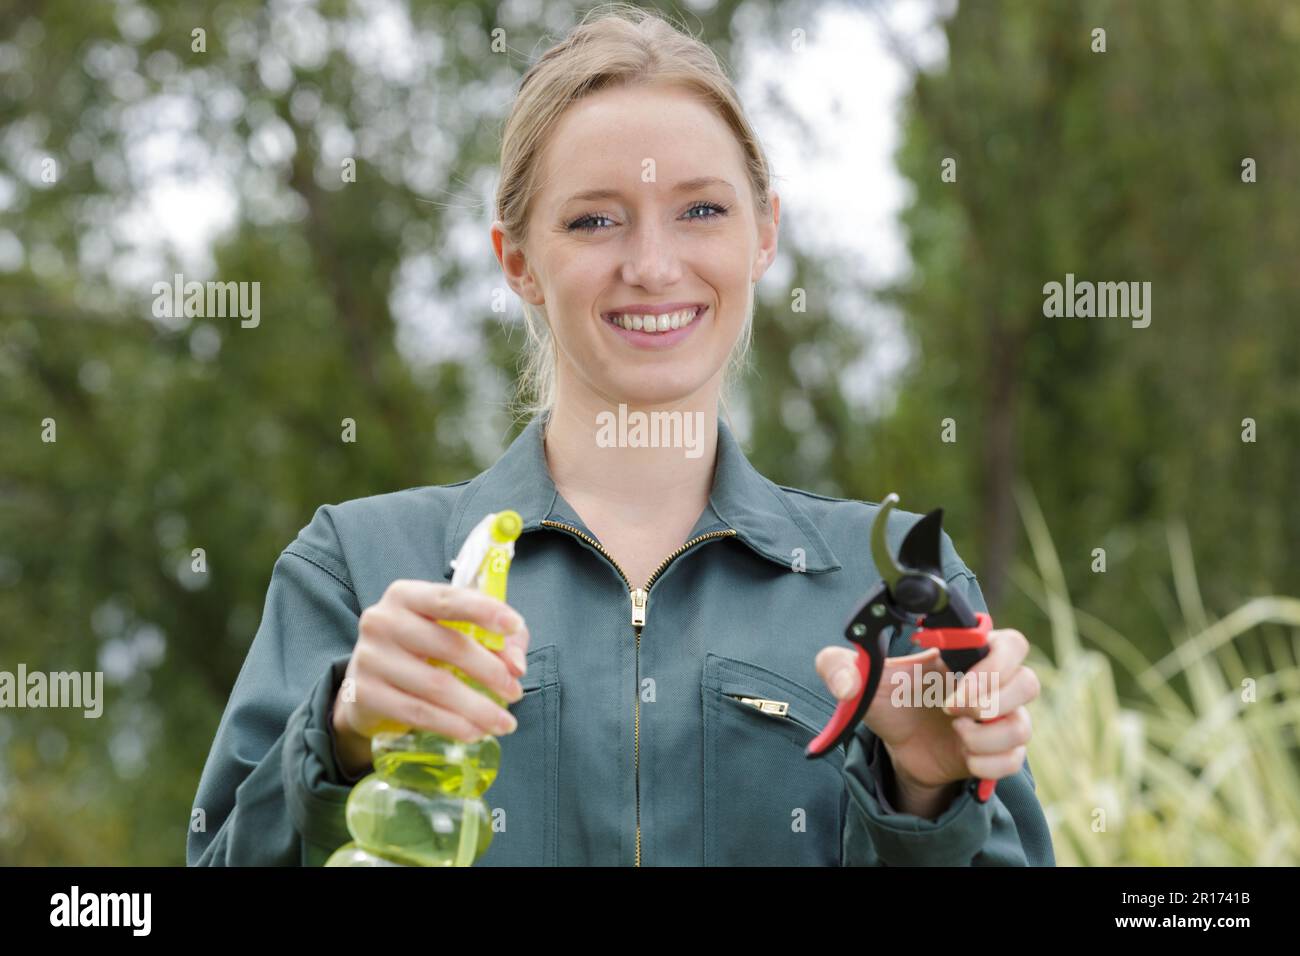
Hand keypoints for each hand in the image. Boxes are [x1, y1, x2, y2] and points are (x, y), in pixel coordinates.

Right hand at [332, 580, 530, 776]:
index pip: (449, 598)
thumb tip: (517, 667)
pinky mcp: (364, 694)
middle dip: (491, 672)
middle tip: (516, 692)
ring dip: (478, 708)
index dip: (485, 610)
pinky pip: (418, 713)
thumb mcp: (452, 631)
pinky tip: (475, 732)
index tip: (515, 626)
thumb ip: (493, 640)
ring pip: (437, 686)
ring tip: (504, 723)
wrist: (365, 683)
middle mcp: (383, 621)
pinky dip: (453, 725)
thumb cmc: (420, 650)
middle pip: (449, 646)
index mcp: (406, 595)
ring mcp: (370, 658)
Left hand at [815, 628, 1039, 813]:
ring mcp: (1002, 719)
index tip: (952, 677)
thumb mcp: (860, 681)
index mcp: (967, 656)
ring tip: (955, 732)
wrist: (900, 748)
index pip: (1009, 643)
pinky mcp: (1002, 752)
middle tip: (949, 708)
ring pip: (1023, 725)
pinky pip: (1015, 759)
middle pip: (1027, 681)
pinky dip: (988, 763)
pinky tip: (965, 757)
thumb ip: (838, 667)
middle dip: (988, 700)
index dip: (992, 660)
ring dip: (985, 736)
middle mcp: (993, 684)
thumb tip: (845, 684)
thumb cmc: (891, 703)